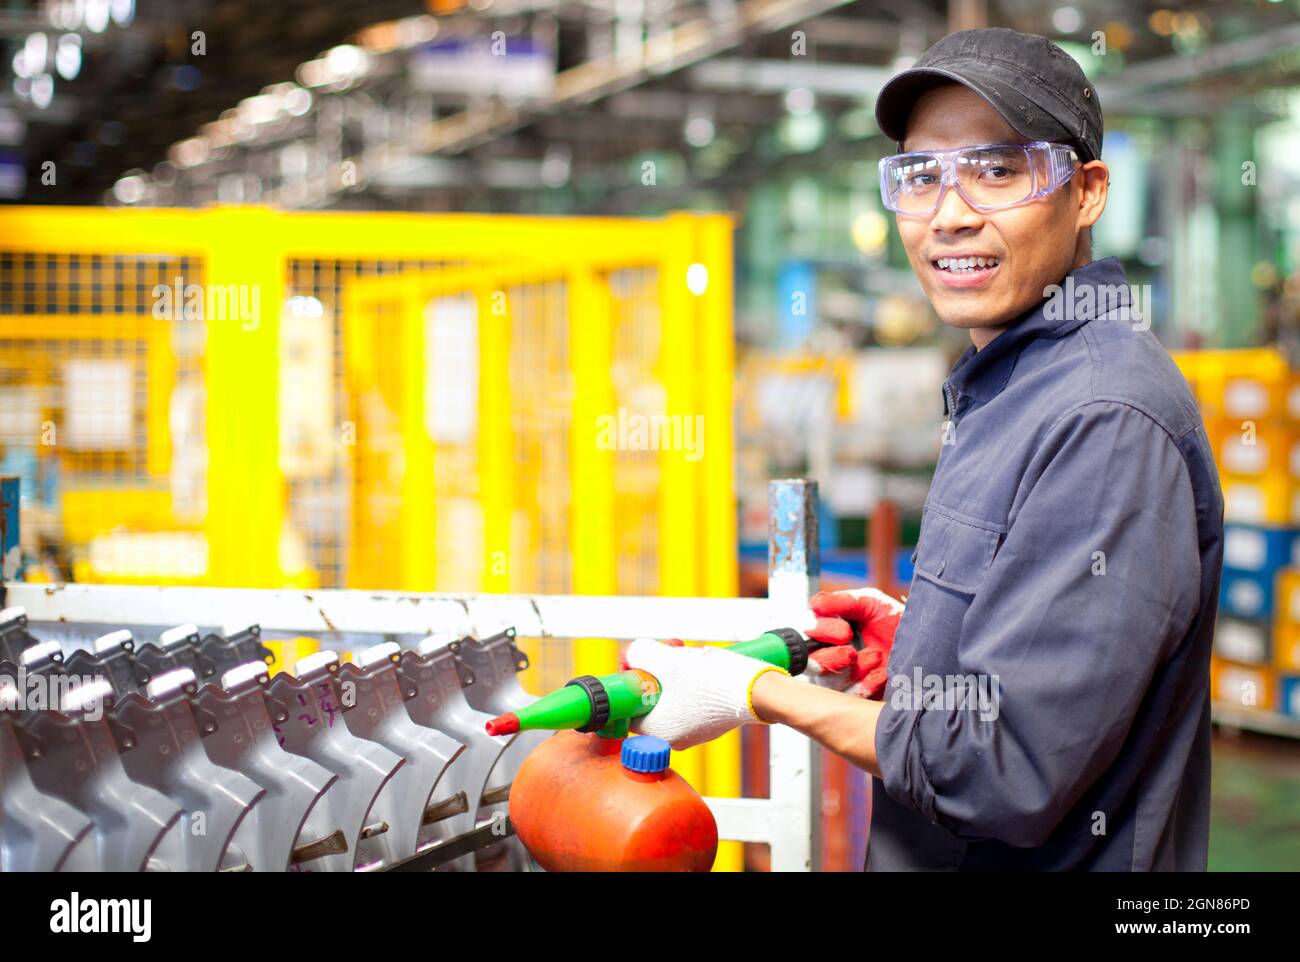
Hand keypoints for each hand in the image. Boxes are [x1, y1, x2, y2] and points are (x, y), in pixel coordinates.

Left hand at [621, 638, 788, 750]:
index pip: (629, 705)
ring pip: (670, 692)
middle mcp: (674, 736)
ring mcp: (693, 729)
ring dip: (673, 668)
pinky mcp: (710, 719)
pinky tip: (698, 661)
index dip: (630, 678)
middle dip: (656, 667)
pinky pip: (689, 696)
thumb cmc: (714, 681)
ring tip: (684, 651)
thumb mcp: (667, 661)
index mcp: (658, 730)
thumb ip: (640, 655)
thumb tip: (633, 655)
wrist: (760, 690)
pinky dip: (689, 677)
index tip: (638, 660)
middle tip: (665, 650)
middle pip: (651, 696)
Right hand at [805, 587, 904, 699]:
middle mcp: (831, 655)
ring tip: (876, 657)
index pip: (807, 633)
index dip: (821, 632)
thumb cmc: (894, 620)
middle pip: (812, 664)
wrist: (927, 642)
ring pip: (829, 685)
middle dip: (830, 659)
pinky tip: (882, 675)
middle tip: (851, 652)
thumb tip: (815, 606)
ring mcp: (844, 678)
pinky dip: (865, 688)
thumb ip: (843, 602)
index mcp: (828, 630)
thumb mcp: (871, 603)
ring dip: (853, 671)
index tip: (844, 631)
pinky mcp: (859, 697)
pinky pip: (850, 700)